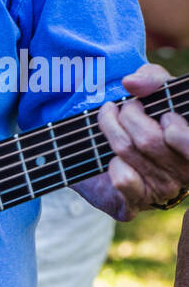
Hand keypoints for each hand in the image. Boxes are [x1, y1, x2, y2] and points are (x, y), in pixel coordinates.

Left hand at [78, 64, 188, 220]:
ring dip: (111, 129)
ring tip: (108, 118)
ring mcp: (160, 192)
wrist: (105, 151)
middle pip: (149, 140)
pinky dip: (112, 162)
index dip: (174, 126)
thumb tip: (131, 83)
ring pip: (128, 152)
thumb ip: (153, 79)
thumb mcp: (156, 90)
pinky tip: (113, 158)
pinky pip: (122, 179)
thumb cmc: (145, 117)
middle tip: (123, 108)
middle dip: (129, 115)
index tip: (164, 114)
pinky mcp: (133, 206)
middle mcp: (184, 173)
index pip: (187, 141)